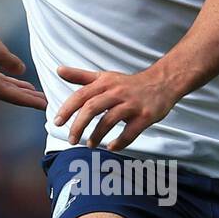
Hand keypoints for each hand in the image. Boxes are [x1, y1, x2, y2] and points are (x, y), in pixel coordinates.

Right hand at [0, 26, 46, 110]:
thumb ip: (13, 63)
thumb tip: (21, 70)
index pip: (17, 97)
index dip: (33, 101)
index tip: (47, 106)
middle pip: (12, 95)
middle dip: (29, 97)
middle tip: (45, 100)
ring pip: (5, 87)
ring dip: (19, 89)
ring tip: (32, 91)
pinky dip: (9, 80)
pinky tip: (14, 78)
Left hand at [54, 64, 175, 151]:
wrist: (162, 82)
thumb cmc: (128, 83)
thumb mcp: (104, 77)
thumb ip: (81, 76)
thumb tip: (58, 70)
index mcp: (104, 83)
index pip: (81, 96)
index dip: (67, 109)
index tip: (57, 122)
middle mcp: (117, 92)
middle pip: (92, 108)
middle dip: (78, 125)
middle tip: (70, 139)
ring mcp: (132, 104)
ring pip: (109, 120)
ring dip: (97, 135)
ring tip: (89, 145)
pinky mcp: (145, 116)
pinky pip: (130, 132)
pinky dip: (120, 142)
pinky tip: (111, 147)